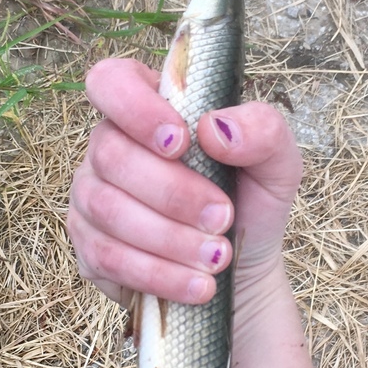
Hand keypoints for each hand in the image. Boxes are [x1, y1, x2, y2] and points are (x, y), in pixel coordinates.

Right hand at [67, 58, 302, 306]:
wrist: (241, 271)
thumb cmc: (252, 204)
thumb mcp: (277, 164)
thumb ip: (263, 130)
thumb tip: (214, 128)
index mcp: (149, 108)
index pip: (111, 82)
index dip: (135, 108)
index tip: (182, 142)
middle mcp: (109, 147)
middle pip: (110, 154)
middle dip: (172, 192)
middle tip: (222, 218)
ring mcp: (91, 198)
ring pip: (108, 209)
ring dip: (169, 238)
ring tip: (217, 258)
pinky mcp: (89, 249)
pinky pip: (107, 257)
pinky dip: (158, 273)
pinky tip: (196, 285)